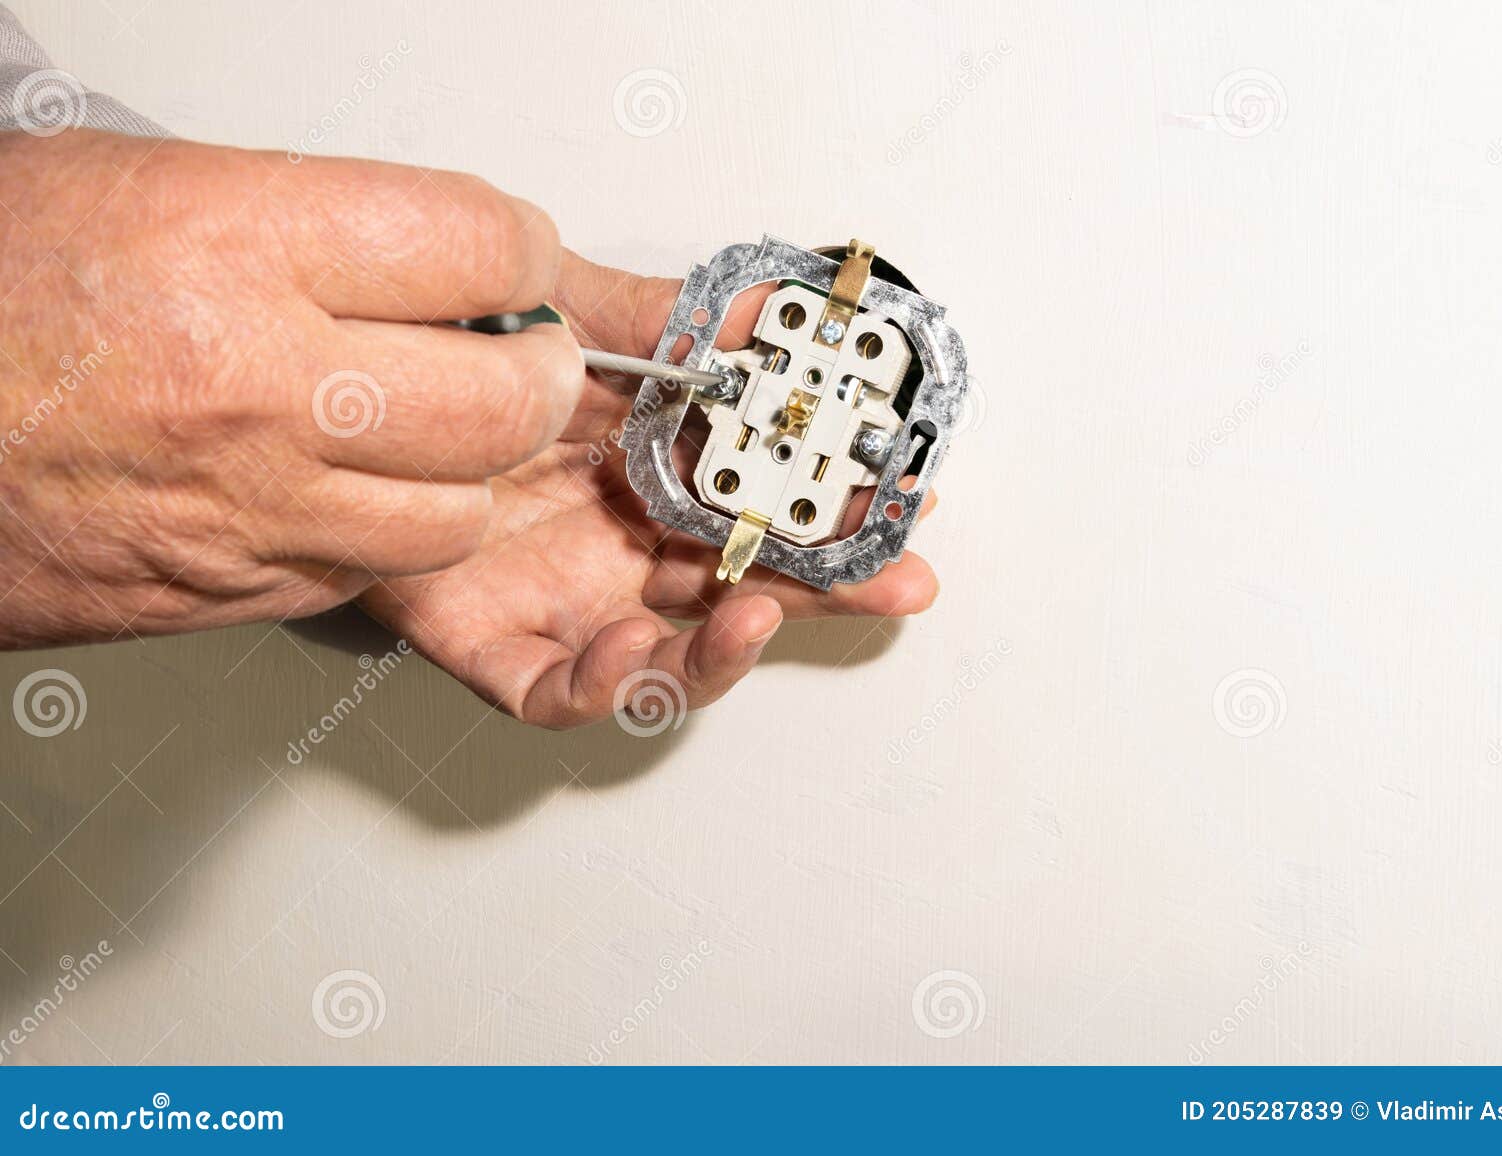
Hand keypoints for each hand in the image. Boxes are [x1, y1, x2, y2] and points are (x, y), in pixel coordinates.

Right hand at [0, 130, 581, 646]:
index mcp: (235, 245)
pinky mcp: (230, 587)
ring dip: (475, 472)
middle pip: (502, 400)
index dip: (519, 252)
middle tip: (523, 356)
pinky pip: (372, 572)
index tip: (514, 262)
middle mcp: (257, 382)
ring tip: (447, 434)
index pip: (477, 245)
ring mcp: (247, 502)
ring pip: (459, 513)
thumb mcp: (138, 182)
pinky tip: (360, 490)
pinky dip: (392, 534)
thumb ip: (308, 217)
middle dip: (538, 375)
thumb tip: (440, 254)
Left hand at [358, 251, 940, 728]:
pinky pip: (554, 688)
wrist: (343, 408)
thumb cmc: (458, 371)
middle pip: (746, 583)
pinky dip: (598, 686)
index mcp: (655, 478)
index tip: (903, 498)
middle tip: (892, 574)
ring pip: (669, 652)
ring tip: (758, 617)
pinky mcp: (495, 644)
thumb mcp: (575, 323)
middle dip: (827, 586)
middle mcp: (624, 547)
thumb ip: (671, 319)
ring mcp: (567, 601)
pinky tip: (625, 649)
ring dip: (726, 647)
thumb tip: (767, 304)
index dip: (839, 506)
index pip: (769, 502)